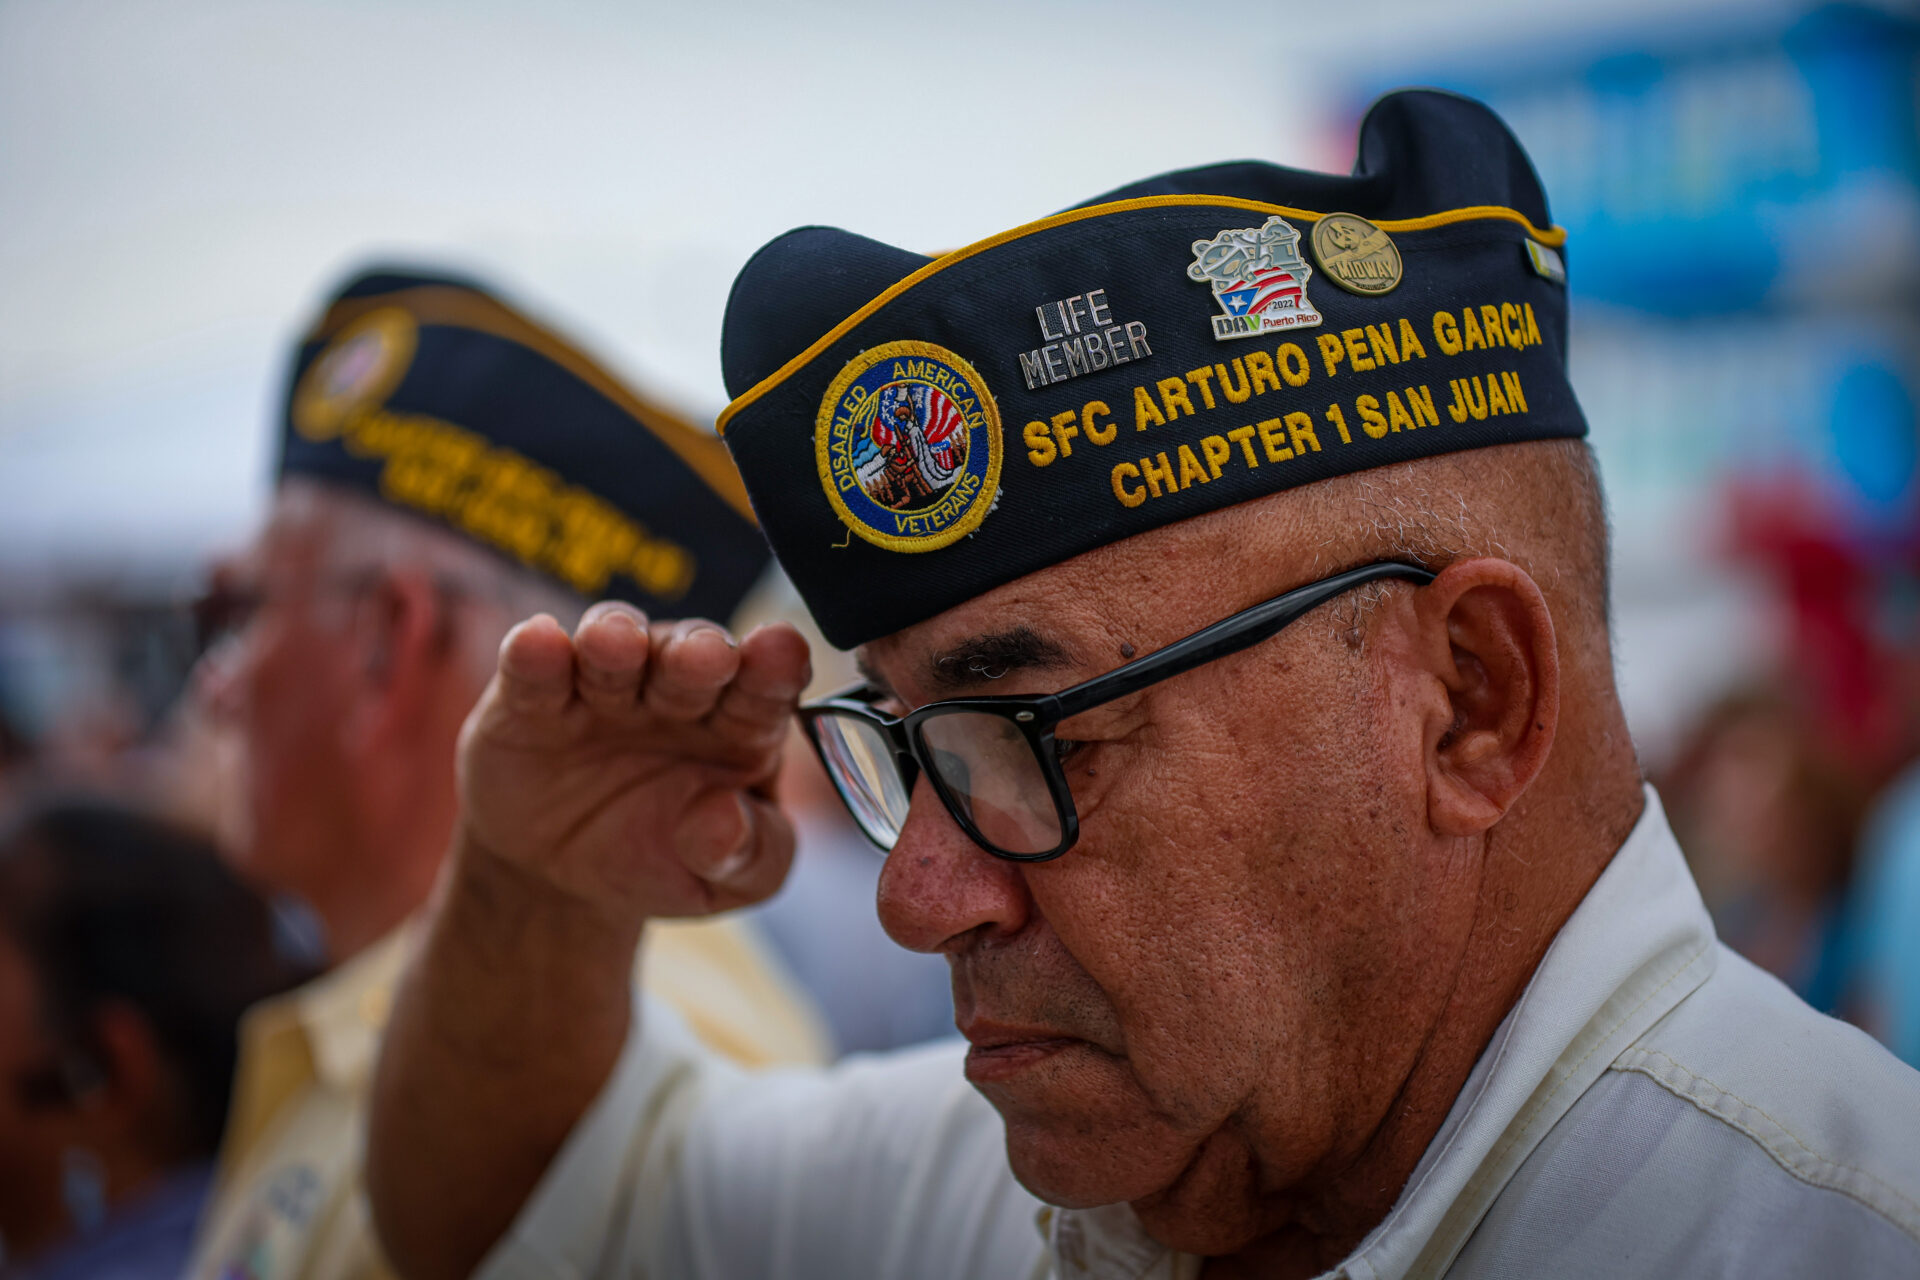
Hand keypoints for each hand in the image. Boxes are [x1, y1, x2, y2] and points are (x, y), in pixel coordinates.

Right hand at [455, 603, 809, 923]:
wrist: (564, 879)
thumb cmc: (668, 859)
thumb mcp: (730, 881)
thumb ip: (753, 855)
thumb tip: (727, 820)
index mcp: (742, 726)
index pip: (765, 691)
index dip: (774, 669)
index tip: (783, 651)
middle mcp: (678, 693)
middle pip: (692, 658)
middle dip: (698, 651)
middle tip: (706, 653)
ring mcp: (603, 690)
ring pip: (614, 649)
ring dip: (615, 638)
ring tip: (615, 642)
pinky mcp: (531, 703)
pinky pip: (534, 674)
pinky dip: (534, 655)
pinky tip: (536, 643)